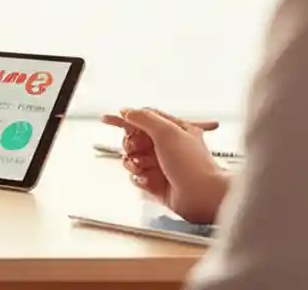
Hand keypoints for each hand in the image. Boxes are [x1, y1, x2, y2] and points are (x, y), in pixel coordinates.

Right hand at [102, 107, 229, 223]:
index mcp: (173, 129)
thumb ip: (144, 118)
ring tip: (142, 167)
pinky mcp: (156, 183)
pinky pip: (135, 176)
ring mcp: (160, 165)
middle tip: (136, 150)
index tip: (105, 119)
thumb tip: (126, 111)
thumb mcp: (168, 132)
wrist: (202, 197)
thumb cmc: (191, 163)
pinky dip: (138, 177)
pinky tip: (147, 180)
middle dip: (129, 144)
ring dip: (132, 162)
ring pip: (131, 158)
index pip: (143, 118)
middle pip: (133, 139)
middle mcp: (166, 146)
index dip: (124, 118)